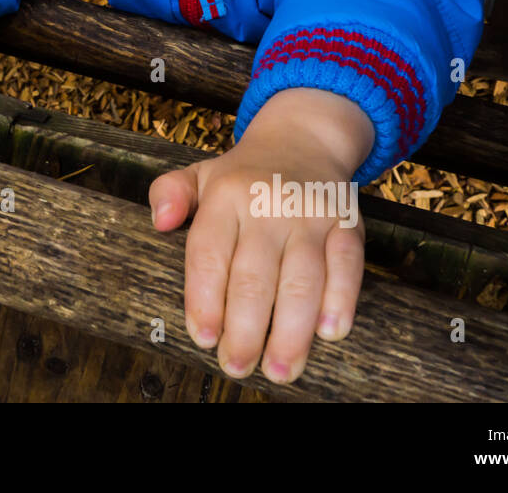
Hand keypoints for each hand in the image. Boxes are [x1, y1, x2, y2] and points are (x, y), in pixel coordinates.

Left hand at [148, 88, 372, 384]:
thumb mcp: (199, 174)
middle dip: (244, 330)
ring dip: (291, 331)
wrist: (304, 138)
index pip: (209, 254)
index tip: (203, 338)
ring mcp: (310, 214)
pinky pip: (347, 265)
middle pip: (254, 277)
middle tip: (237, 366)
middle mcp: (268, 205)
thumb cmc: (243, 174)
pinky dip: (340, 300)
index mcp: (225, 196)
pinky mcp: (347, 222)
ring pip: (302, 279)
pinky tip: (328, 333)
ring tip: (280, 369)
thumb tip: (159, 221)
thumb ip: (170, 194)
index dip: (204, 300)